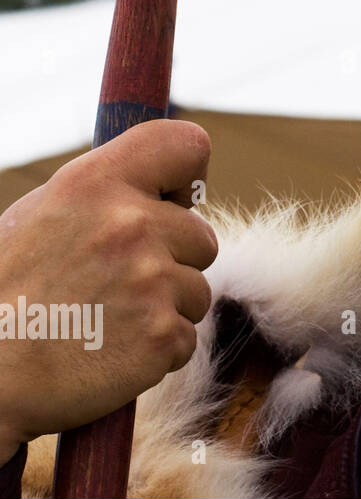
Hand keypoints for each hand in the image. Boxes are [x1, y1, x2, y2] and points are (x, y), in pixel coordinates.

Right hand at [0, 120, 216, 462]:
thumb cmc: (8, 295)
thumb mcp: (43, 216)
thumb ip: (107, 196)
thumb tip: (169, 190)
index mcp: (94, 184)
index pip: (186, 145)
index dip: (187, 175)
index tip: (173, 200)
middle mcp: (131, 225)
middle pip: (202, 236)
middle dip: (172, 261)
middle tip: (113, 285)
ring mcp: (151, 282)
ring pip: (197, 290)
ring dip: (164, 308)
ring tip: (104, 321)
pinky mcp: (162, 335)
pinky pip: (185, 337)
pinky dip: (155, 351)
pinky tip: (109, 353)